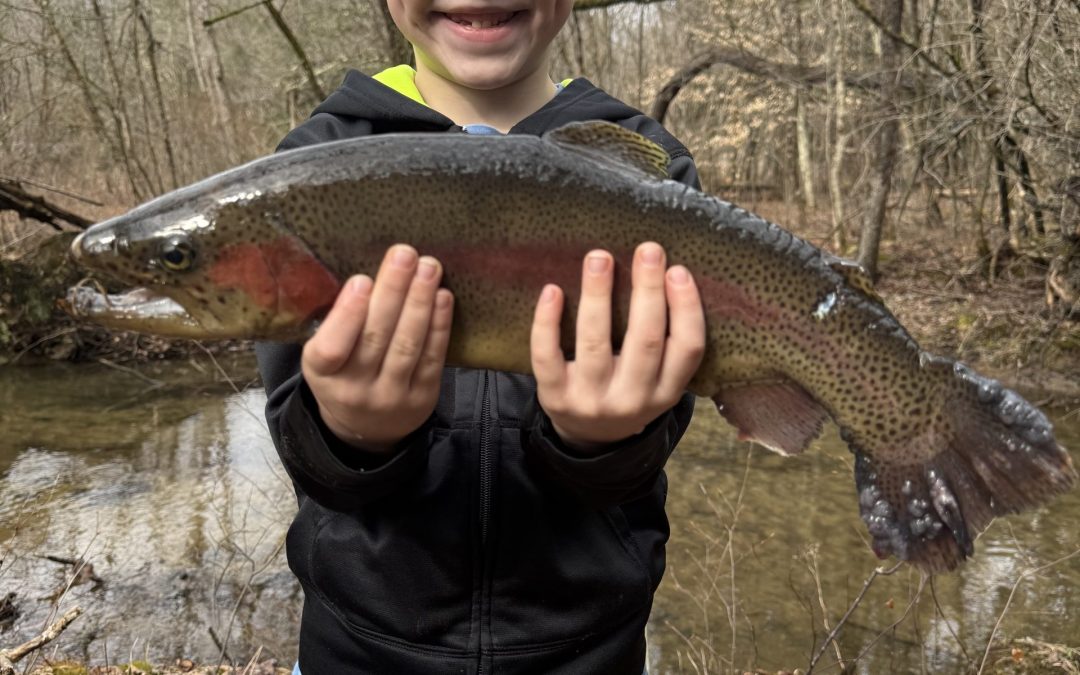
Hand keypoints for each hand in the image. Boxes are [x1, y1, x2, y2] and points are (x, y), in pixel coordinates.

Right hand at [302, 245, 453, 451]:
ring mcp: (391, 396)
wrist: (368, 430)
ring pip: (407, 345)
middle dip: (393, 291)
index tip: (363, 279)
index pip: (331, 348)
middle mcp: (355, 390)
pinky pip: (433, 357)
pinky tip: (442, 296)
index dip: (348, 315)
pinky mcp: (423, 397)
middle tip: (405, 254)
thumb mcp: (325, 358)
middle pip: (376, 337)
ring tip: (428, 267)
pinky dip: (439, 324)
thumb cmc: (343, 377)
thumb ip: (338, 324)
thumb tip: (366, 277)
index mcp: (323, 375)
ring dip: (420, 302)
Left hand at [530, 242, 705, 450]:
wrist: (589, 438)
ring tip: (599, 258)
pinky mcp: (555, 396)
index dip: (686, 308)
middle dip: (647, 291)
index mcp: (667, 392)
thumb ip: (668, 342)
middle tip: (648, 250)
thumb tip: (666, 272)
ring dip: (598, 295)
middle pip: (646, 341)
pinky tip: (553, 290)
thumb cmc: (629, 389)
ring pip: (596, 343)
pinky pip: (548, 356)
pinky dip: (547, 322)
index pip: (687, 349)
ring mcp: (591, 400)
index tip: (678, 270)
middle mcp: (632, 399)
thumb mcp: (659, 381)